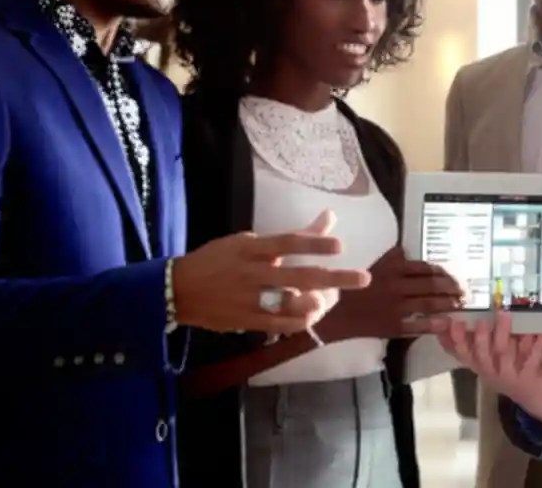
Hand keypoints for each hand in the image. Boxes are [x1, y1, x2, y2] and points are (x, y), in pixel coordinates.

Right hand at [173, 210, 371, 334]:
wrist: (178, 290)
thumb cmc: (219, 260)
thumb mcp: (250, 240)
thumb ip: (293, 235)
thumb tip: (330, 218)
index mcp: (252, 248)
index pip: (287, 243)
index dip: (314, 244)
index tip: (339, 247)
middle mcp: (253, 272)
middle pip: (299, 275)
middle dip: (334, 278)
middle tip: (362, 279)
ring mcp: (249, 299)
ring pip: (289, 304)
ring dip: (315, 303)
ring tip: (330, 301)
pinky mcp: (245, 320)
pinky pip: (277, 324)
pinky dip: (298, 321)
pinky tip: (312, 316)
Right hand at [320, 247, 464, 340]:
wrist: (336, 313)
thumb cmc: (354, 286)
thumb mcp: (373, 265)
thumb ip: (392, 258)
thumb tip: (408, 251)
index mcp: (393, 269)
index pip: (425, 268)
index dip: (444, 272)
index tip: (455, 276)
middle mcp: (397, 286)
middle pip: (432, 285)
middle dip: (452, 288)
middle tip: (465, 291)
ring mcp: (396, 307)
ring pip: (429, 304)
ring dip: (448, 304)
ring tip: (461, 304)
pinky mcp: (393, 326)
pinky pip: (418, 325)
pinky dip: (434, 324)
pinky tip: (447, 323)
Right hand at [439, 312, 541, 421]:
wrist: (536, 399)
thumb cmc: (510, 370)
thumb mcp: (489, 359)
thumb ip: (472, 342)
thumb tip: (445, 321)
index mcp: (480, 366)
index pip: (463, 354)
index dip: (456, 340)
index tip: (454, 322)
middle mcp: (492, 373)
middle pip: (482, 355)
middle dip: (480, 337)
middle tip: (482, 319)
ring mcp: (510, 376)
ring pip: (504, 354)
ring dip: (503, 333)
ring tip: (505, 314)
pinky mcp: (529, 377)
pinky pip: (532, 358)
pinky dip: (536, 344)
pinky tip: (541, 332)